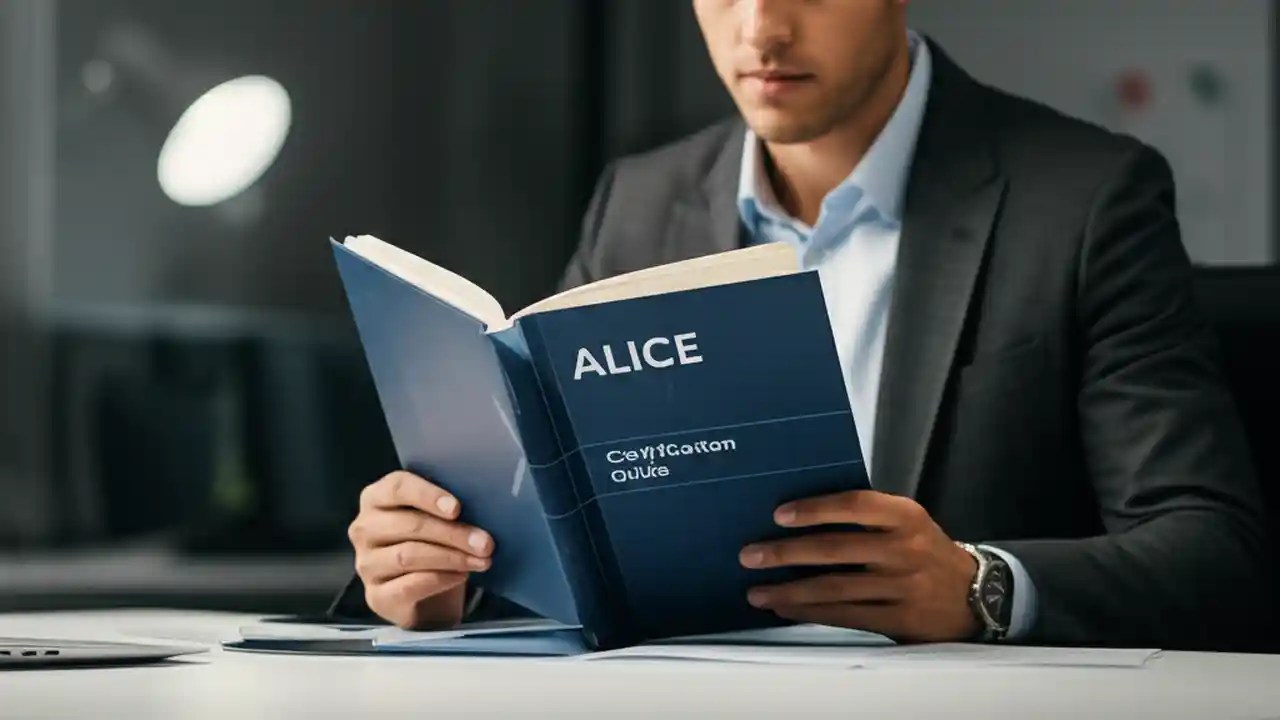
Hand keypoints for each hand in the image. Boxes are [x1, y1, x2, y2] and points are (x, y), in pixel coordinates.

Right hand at [348, 471, 494, 628]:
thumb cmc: (435, 544)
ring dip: (452, 557)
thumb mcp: (439, 519)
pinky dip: (441, 579)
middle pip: (409, 524)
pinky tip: (462, 575)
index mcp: (376, 498)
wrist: (428, 596)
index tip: (457, 508)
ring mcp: (366, 564)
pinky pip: (410, 585)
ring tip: (482, 560)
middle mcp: (364, 529)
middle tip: (485, 542)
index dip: (428, 495)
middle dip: (452, 533)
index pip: (396, 487)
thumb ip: (447, 506)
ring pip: (409, 556)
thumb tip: (480, 503)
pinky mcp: (376, 596)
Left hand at [739, 490, 978, 642]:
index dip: (815, 508)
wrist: (974, 593)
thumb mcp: (906, 522)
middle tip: (750, 555)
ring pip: (835, 588)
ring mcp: (903, 586)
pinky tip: (786, 607)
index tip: (778, 514)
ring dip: (790, 590)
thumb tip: (799, 513)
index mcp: (906, 515)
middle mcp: (905, 549)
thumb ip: (866, 516)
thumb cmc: (923, 549)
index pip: (855, 504)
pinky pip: (846, 615)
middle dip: (787, 553)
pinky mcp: (900, 618)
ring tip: (757, 591)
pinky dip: (810, 612)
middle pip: (836, 549)